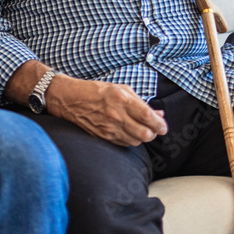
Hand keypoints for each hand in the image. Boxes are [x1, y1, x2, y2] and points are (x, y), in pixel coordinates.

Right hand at [47, 76, 167, 146]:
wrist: (70, 99)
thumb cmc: (97, 91)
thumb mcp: (121, 89)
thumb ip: (141, 102)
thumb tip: (159, 113)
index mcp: (121, 99)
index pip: (147, 116)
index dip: (160, 123)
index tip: (163, 126)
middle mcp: (116, 115)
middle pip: (145, 134)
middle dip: (154, 133)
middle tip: (155, 129)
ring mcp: (109, 128)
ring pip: (136, 141)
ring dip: (142, 137)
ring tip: (141, 129)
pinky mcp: (103, 137)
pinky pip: (124, 144)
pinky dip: (131, 139)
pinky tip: (129, 132)